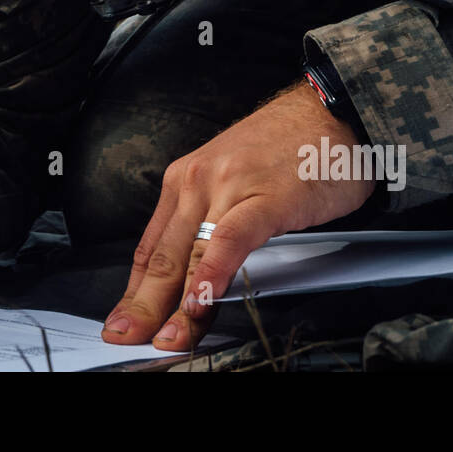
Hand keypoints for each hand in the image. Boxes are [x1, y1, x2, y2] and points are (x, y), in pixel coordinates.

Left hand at [101, 82, 376, 350]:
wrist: (330, 113)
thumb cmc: (286, 150)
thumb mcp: (231, 183)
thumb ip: (208, 224)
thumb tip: (191, 277)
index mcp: (184, 181)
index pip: (150, 248)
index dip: (134, 291)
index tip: (123, 321)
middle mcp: (196, 182)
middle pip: (163, 257)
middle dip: (142, 306)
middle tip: (125, 337)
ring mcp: (228, 189)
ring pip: (192, 254)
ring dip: (175, 303)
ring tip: (166, 338)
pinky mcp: (266, 198)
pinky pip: (232, 240)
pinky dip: (214, 272)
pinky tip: (204, 298)